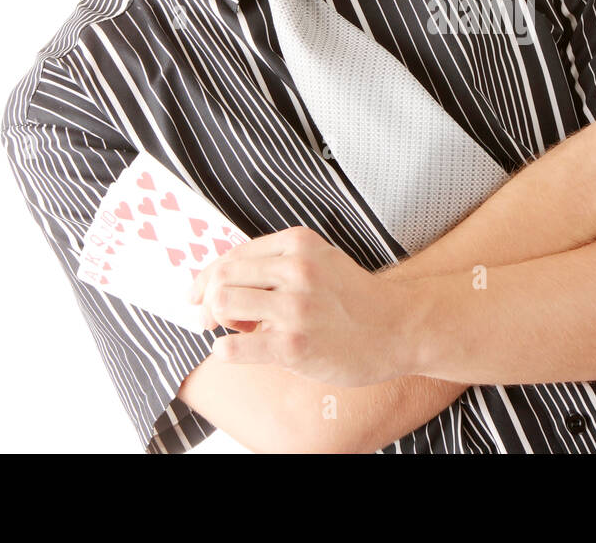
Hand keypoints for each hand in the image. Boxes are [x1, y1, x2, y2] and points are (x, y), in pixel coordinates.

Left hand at [186, 225, 417, 386]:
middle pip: (223, 276)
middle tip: (211, 318)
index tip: (197, 294)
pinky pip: (234, 347)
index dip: (207, 276)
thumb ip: (278, 264)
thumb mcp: (321, 261)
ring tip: (235, 331)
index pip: (233, 254)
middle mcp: (296, 270)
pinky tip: (235, 351)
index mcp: (299, 244)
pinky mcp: (294, 345)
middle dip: (208, 299)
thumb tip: (225, 281)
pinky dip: (224, 350)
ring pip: (224, 304)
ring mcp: (295, 308)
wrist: (399, 327)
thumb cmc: (357, 299)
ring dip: (219, 321)